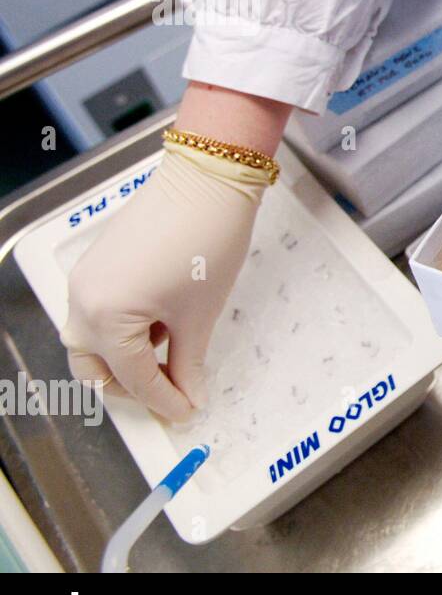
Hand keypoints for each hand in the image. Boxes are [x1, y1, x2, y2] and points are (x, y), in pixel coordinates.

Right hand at [59, 82, 289, 419]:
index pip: (135, 378)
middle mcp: (83, 302)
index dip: (165, 400)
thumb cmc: (206, 244)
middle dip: (134, 387)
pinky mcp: (96, 265)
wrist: (206, 182)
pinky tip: (161, 331)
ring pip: (92, 343)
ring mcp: (85, 282)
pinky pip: (98, 314)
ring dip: (124, 361)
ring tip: (169, 364)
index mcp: (106, 319)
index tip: (188, 412)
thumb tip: (188, 396)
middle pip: (99, 367)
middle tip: (174, 394)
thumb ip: (188, 364)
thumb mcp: (198, 316)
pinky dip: (123, 333)